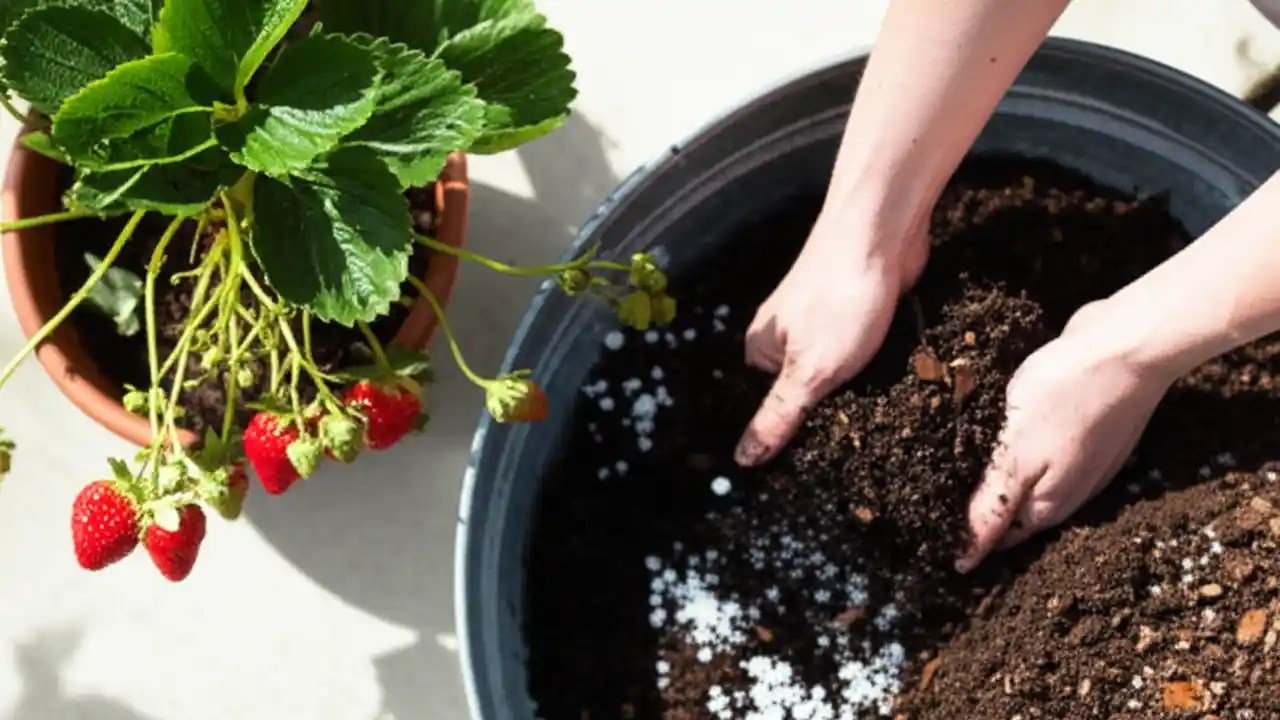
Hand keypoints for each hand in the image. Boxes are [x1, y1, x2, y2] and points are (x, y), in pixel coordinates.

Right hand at [734, 209, 927, 466]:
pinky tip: (893, 372)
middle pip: (804, 391)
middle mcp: (786, 334)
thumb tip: (742, 459)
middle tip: (855, 430)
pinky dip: (877, 362)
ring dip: (859, 385)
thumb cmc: (840, 298)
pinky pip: (863, 352)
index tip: (817, 457)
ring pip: (838, 372)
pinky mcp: (857, 312)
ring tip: (879, 402)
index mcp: (761, 349)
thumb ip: (778, 417)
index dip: (790, 433)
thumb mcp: (808, 372)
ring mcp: (822, 321)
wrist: (882, 231)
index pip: (768, 408)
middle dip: (830, 408)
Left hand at [956, 302, 1177, 571]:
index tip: (933, 544)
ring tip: (958, 472)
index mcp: (1045, 505)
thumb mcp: (1017, 454)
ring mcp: (1081, 463)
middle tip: (935, 506)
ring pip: (1030, 484)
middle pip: (1013, 515)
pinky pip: (1046, 453)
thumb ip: (992, 503)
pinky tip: (1005, 436)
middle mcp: (1067, 493)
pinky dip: (1022, 453)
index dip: (964, 541)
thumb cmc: (1069, 394)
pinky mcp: (1085, 432)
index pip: (995, 537)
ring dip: (1000, 483)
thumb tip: (967, 558)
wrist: (1130, 346)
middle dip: (980, 514)